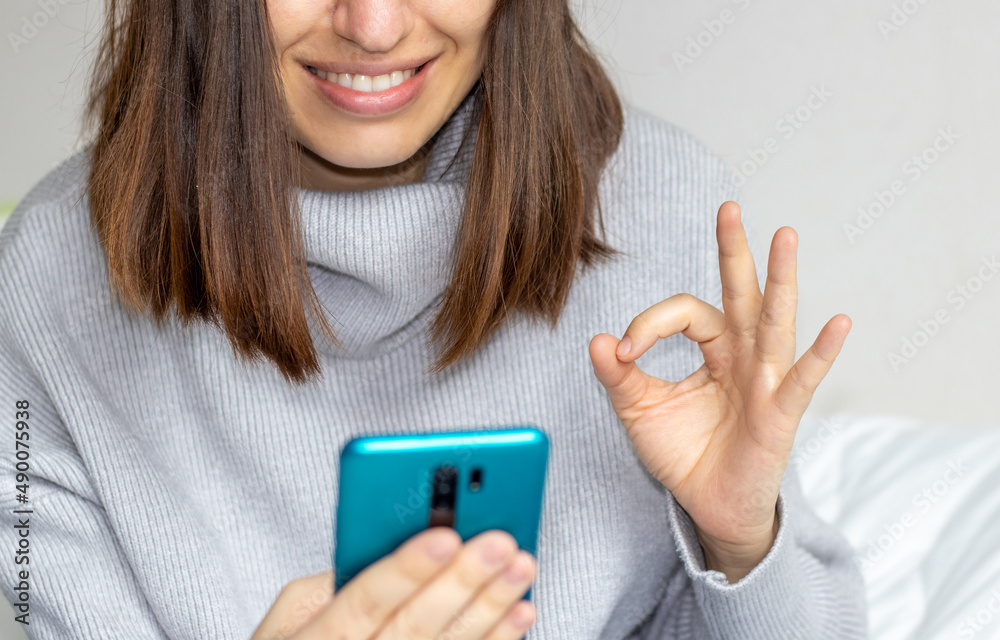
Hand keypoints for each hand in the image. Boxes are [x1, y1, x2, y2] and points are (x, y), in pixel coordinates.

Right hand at [251, 528, 536, 639]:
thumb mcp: (294, 613)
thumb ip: (337, 578)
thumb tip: (394, 539)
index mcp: (315, 637)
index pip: (363, 601)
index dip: (406, 570)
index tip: (445, 537)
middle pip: (415, 625)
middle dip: (462, 581)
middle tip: (500, 543)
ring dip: (491, 607)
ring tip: (520, 569)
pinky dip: (496, 639)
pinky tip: (519, 612)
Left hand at [588, 201, 850, 581]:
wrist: (707, 505)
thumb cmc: (683, 451)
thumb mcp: (639, 410)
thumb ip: (618, 376)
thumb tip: (596, 340)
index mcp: (712, 348)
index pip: (685, 313)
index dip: (648, 324)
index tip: (621, 351)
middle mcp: (743, 355)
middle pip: (740, 294)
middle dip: (734, 252)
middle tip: (728, 209)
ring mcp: (765, 381)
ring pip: (773, 322)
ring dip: (779, 280)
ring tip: (785, 237)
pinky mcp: (780, 413)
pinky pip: (802, 379)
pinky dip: (820, 353)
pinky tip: (838, 323)